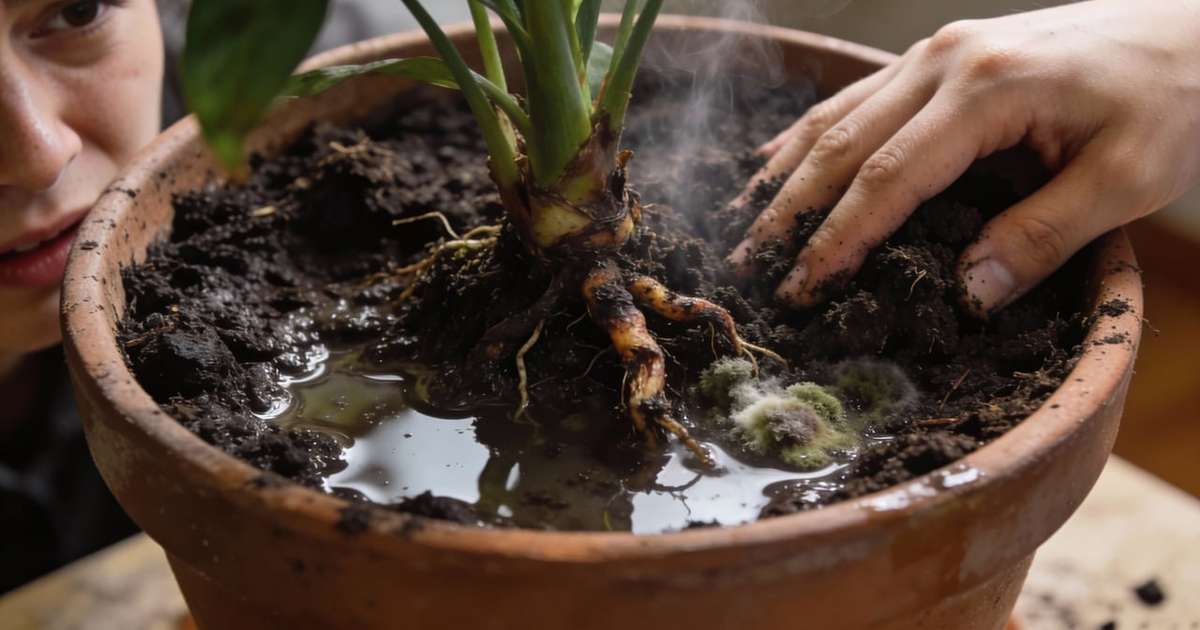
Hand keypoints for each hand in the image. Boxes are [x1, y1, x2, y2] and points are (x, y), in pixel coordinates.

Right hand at [728, 0, 1199, 314]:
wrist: (1198, 25)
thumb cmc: (1175, 100)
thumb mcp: (1129, 179)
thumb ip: (1042, 236)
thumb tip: (964, 294)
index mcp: (987, 89)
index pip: (888, 176)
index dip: (840, 237)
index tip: (803, 287)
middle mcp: (945, 60)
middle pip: (843, 142)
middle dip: (792, 211)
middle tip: (750, 267)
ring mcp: (938, 50)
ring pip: (838, 114)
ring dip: (789, 172)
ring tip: (746, 222)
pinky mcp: (941, 53)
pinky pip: (858, 96)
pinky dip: (812, 134)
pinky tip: (779, 161)